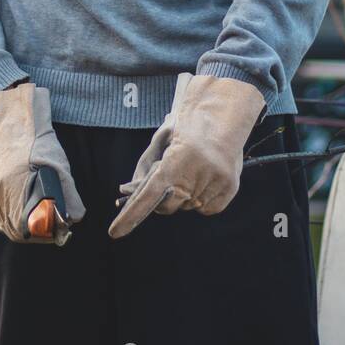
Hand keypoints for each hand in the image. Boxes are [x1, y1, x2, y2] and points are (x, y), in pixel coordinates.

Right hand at [0, 83, 85, 242]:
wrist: (5, 119)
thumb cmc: (35, 140)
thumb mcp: (58, 164)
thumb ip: (68, 194)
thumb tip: (74, 218)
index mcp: (16, 188)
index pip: (30, 229)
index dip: (45, 234)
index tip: (58, 231)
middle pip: (18, 232)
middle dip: (38, 233)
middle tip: (53, 228)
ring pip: (7, 226)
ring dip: (24, 228)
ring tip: (41, 219)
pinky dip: (12, 220)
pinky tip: (24, 210)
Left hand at [107, 73, 264, 238]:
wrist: (226, 112)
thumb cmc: (190, 124)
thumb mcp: (164, 139)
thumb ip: (148, 167)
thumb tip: (133, 190)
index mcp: (178, 158)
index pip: (150, 194)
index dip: (131, 214)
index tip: (114, 232)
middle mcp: (198, 172)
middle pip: (169, 206)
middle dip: (163, 200)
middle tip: (168, 181)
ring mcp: (216, 182)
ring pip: (189, 207)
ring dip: (184, 196)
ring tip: (193, 170)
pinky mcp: (230, 187)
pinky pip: (207, 208)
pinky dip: (202, 200)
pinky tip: (205, 179)